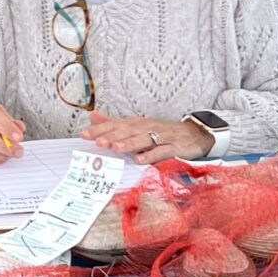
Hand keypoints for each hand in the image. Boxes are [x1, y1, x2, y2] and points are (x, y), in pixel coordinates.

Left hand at [83, 113, 213, 163]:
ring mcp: (160, 137)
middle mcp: (146, 128)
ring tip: (115, 148)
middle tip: (97, 141)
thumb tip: (92, 116)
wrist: (194, 133)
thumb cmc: (162, 132)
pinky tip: (141, 160)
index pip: (114, 126)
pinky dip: (151, 155)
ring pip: (142, 140)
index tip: (83, 135)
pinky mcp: (174, 147)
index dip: (99, 130)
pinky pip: (161, 151)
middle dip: (111, 136)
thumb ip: (114, 123)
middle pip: (126, 131)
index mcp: (136, 124)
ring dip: (129, 144)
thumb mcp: (137, 126)